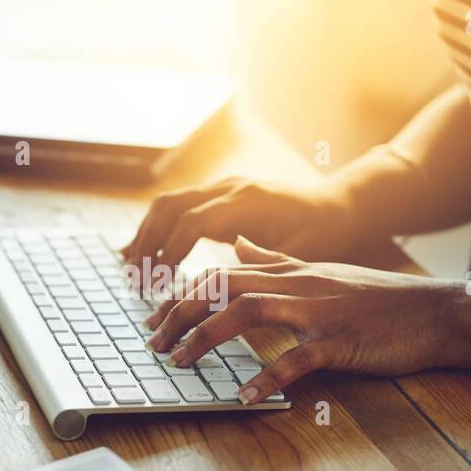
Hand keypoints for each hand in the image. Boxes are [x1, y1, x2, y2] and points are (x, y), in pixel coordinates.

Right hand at [120, 176, 355, 268]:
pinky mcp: (221, 195)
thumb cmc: (327, 237)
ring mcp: (223, 187)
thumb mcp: (301, 255)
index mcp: (248, 202)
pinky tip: (144, 251)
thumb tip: (224, 278)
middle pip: (171, 206)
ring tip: (130, 267)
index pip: (193, 222)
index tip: (155, 283)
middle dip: (147, 242)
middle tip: (133, 278)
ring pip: (169, 203)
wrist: (341, 208)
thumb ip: (263, 263)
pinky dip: (158, 228)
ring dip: (147, 234)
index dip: (170, 252)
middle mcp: (230, 187)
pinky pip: (179, 206)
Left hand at [145, 237, 458, 402]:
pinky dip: (266, 378)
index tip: (155, 321)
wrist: (436, 311)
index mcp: (289, 272)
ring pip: (247, 311)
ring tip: (180, 364)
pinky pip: (296, 359)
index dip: (181, 295)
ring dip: (206, 337)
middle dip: (178, 313)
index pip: (220, 273)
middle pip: (222, 287)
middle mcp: (296, 285)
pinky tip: (244, 397)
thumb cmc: (379, 298)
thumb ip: (278, 259)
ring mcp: (318, 312)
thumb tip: (241, 245)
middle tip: (152, 344)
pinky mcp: (340, 341)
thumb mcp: (322, 271)